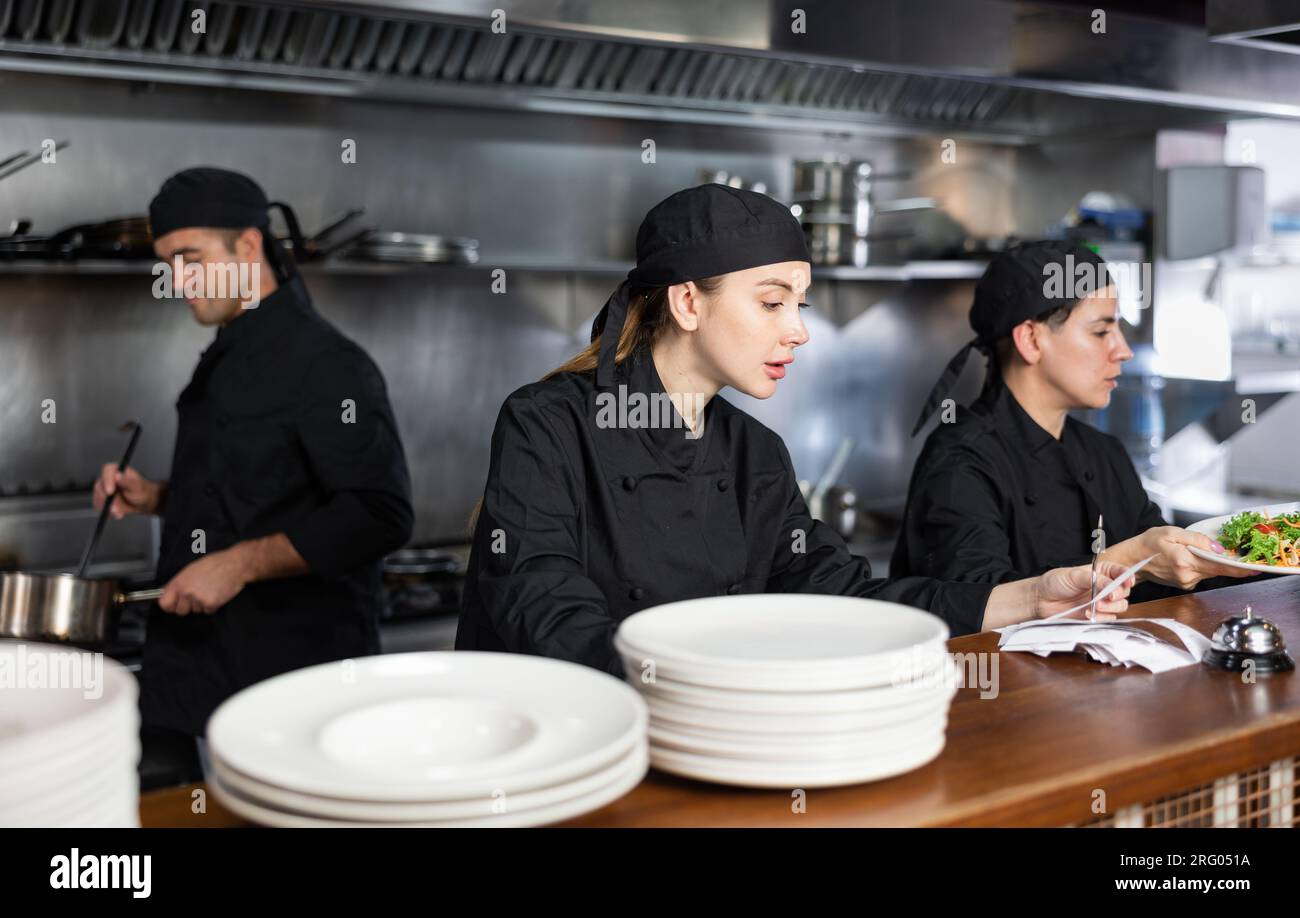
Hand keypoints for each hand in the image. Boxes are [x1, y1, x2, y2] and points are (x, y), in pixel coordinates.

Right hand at [92, 464, 162, 517]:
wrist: (141, 503)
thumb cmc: (141, 491)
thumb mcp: (137, 486)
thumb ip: (127, 481)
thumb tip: (117, 475)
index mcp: (117, 470)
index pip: (107, 470)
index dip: (107, 480)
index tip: (110, 492)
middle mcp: (107, 478)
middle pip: (100, 486)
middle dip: (107, 499)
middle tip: (116, 509)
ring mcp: (102, 488)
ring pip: (98, 497)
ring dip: (108, 507)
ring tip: (119, 513)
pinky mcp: (100, 499)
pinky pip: (99, 505)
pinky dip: (107, 512)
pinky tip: (116, 514)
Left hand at [158, 548, 249, 615]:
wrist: (234, 565)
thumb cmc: (215, 564)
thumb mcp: (190, 570)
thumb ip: (178, 583)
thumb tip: (166, 592)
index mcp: (179, 582)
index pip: (164, 603)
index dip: (169, 605)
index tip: (173, 605)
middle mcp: (186, 592)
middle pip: (180, 611)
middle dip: (188, 606)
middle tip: (197, 595)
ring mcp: (198, 599)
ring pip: (195, 611)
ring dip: (202, 604)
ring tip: (210, 589)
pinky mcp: (210, 604)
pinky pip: (208, 611)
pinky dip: (213, 605)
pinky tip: (217, 593)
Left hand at [1034, 560, 1136, 621]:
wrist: (1041, 600)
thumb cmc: (1055, 582)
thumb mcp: (1074, 575)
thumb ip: (1095, 580)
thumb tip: (1111, 586)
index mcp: (1102, 572)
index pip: (1122, 572)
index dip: (1128, 576)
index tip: (1128, 581)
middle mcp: (1105, 587)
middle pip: (1124, 591)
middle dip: (1118, 594)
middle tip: (1108, 596)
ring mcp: (1102, 601)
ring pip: (1120, 606)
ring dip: (1111, 607)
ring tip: (1096, 605)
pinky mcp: (1097, 615)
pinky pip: (1109, 618)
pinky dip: (1102, 617)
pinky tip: (1088, 613)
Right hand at [1118, 526, 1253, 589]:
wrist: (1131, 560)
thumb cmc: (1147, 544)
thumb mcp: (1171, 532)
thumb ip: (1196, 539)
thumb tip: (1217, 548)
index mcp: (1185, 561)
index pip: (1219, 566)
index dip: (1239, 568)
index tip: (1254, 568)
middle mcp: (1187, 575)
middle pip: (1216, 569)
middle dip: (1224, 560)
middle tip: (1227, 552)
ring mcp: (1186, 582)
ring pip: (1209, 571)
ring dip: (1209, 562)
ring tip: (1193, 551)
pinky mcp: (1184, 584)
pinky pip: (1200, 574)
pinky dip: (1200, 565)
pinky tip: (1188, 558)